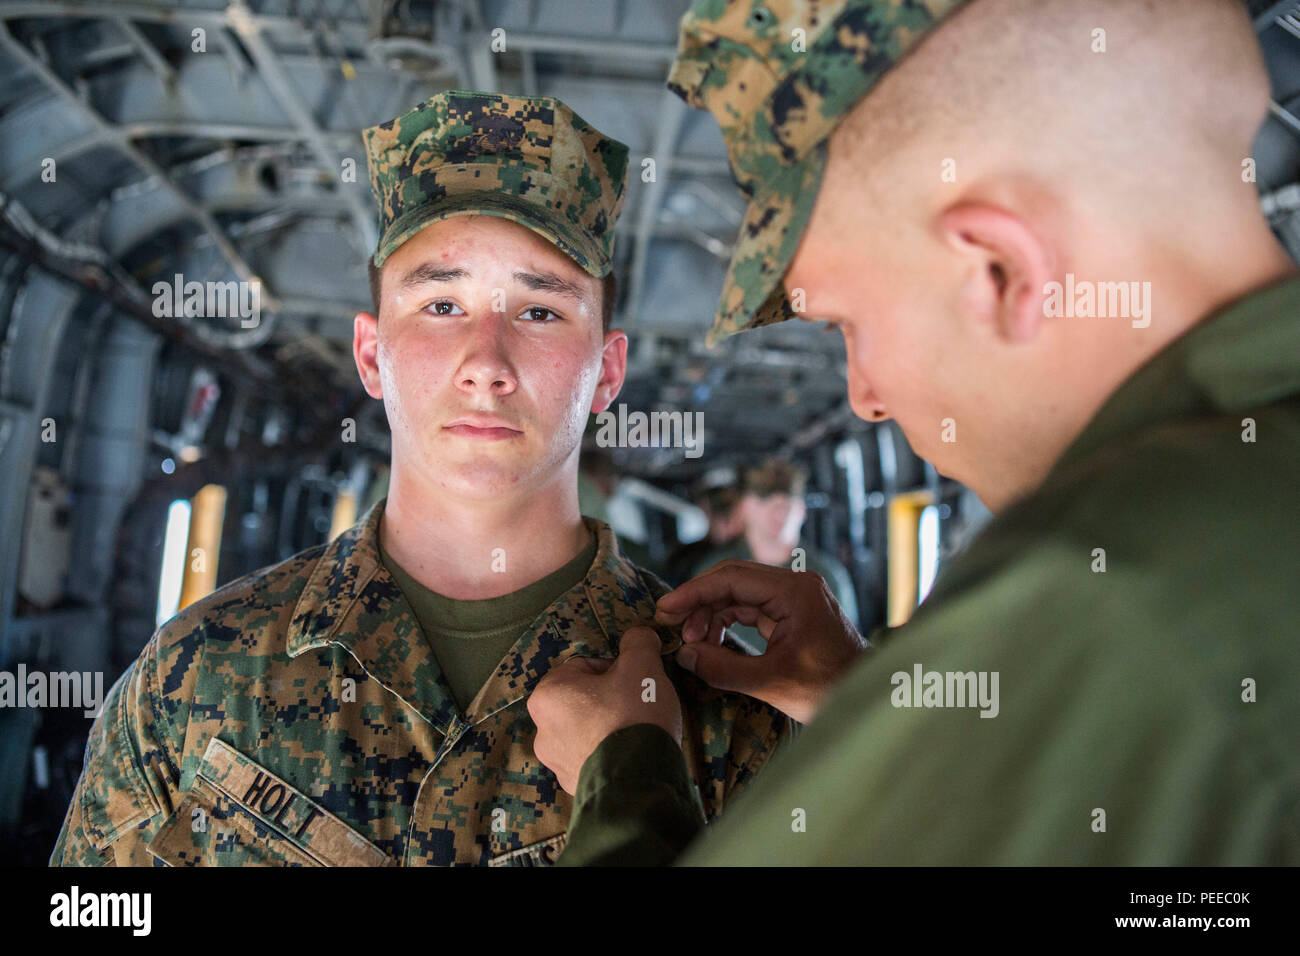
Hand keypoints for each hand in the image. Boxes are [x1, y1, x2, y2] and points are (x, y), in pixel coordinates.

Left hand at [528, 627, 681, 793]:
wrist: (640, 781)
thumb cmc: (633, 715)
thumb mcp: (642, 665)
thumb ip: (637, 642)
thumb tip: (638, 636)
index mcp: (547, 695)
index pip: (583, 666)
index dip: (614, 669)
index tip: (633, 680)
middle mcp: (543, 730)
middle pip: (582, 700)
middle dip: (608, 699)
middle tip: (636, 704)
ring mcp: (557, 763)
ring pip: (586, 730)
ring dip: (607, 727)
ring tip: (636, 731)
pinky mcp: (575, 786)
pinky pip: (593, 759)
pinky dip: (609, 754)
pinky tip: (631, 754)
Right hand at [655, 559, 867, 723]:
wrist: (869, 699)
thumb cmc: (829, 691)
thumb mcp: (771, 683)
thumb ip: (723, 668)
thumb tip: (684, 655)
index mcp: (794, 592)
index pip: (731, 578)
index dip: (693, 593)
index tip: (665, 609)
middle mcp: (796, 585)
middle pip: (734, 579)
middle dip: (700, 602)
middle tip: (672, 625)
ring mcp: (797, 597)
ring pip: (741, 593)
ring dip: (713, 613)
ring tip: (692, 641)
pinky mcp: (795, 612)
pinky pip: (753, 607)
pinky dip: (729, 621)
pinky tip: (712, 640)